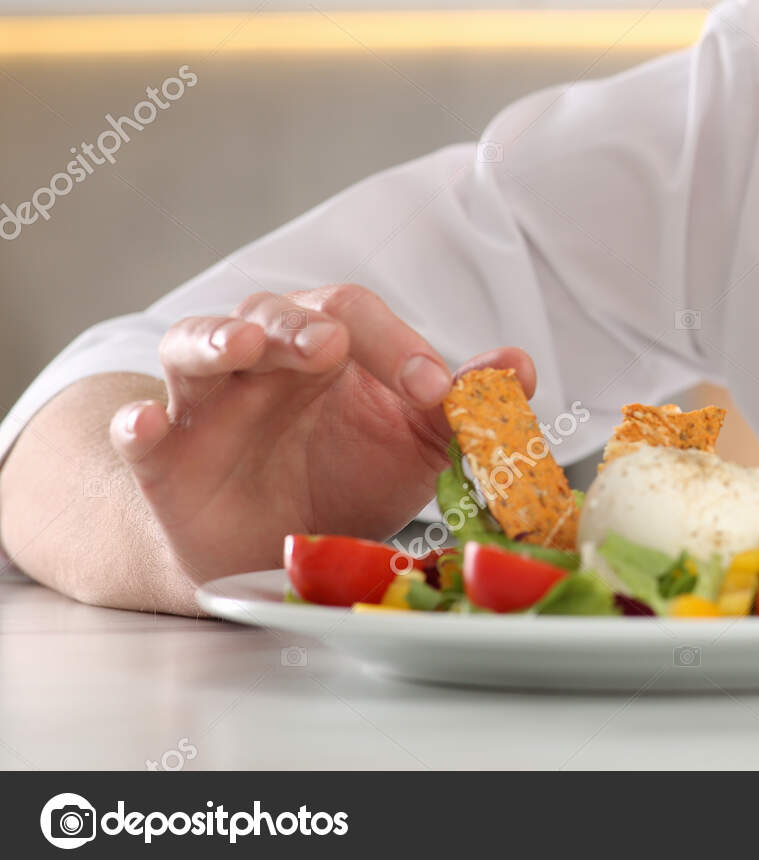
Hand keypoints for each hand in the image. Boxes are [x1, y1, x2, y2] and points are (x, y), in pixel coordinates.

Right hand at [109, 284, 536, 584]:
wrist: (275, 544)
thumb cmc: (348, 472)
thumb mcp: (415, 444)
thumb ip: (462, 407)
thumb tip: (520, 368)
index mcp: (328, 345)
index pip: (356, 318)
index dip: (399, 347)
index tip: (438, 393)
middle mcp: (263, 360)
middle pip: (273, 315)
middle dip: (302, 325)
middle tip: (331, 345)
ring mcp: (206, 405)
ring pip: (195, 348)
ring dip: (217, 341)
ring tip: (241, 346)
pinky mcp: (164, 460)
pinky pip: (138, 432)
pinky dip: (137, 425)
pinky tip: (146, 425)